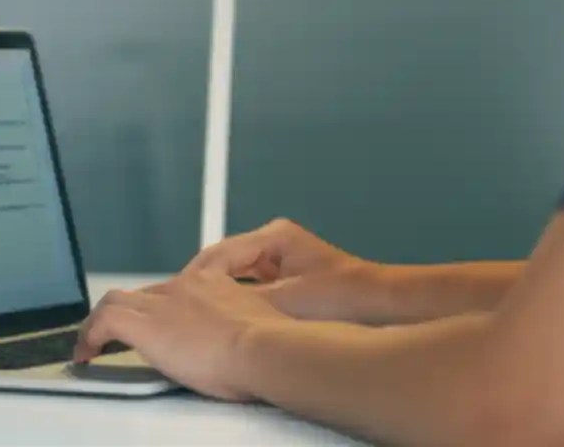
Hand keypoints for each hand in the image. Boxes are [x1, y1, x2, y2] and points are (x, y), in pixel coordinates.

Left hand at [73, 271, 287, 400]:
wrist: (263, 348)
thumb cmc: (270, 344)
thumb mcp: (259, 324)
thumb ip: (243, 325)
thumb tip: (242, 342)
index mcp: (213, 283)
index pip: (177, 287)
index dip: (161, 303)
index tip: (160, 319)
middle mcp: (184, 286)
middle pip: (144, 292)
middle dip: (131, 312)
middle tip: (121, 334)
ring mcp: (163, 303)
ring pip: (117, 300)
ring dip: (102, 321)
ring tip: (93, 342)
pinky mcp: (145, 325)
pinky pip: (105, 322)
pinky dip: (90, 335)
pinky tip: (86, 352)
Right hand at [185, 219, 383, 322]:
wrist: (385, 307)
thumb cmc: (346, 296)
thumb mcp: (284, 302)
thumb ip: (244, 303)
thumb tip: (209, 313)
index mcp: (273, 237)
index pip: (217, 255)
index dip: (194, 280)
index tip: (178, 300)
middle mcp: (278, 243)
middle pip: (225, 265)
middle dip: (205, 290)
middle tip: (186, 313)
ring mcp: (286, 261)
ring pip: (239, 279)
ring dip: (225, 299)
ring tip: (206, 321)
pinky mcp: (294, 281)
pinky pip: (256, 290)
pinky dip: (244, 305)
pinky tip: (237, 325)